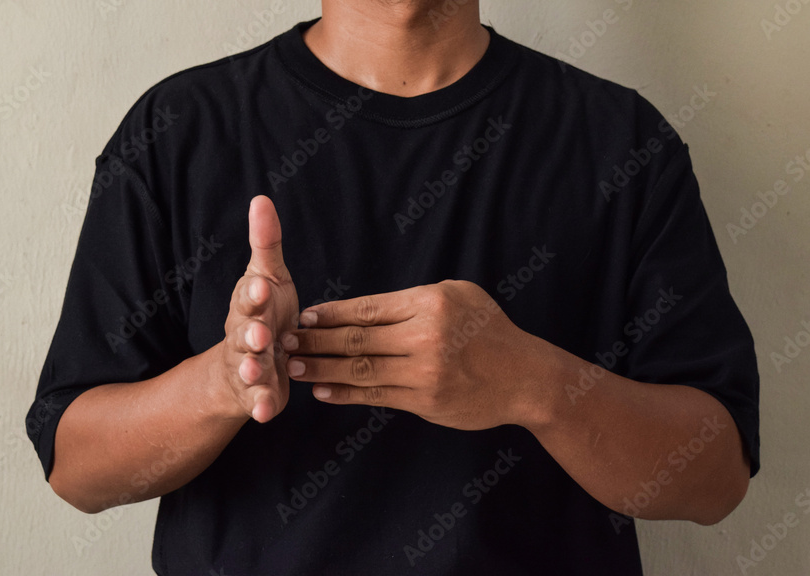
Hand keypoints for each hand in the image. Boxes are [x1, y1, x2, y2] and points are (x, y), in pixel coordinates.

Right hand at [215, 195, 297, 422]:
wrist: (248, 361)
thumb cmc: (264, 313)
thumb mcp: (268, 277)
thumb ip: (266, 244)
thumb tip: (261, 199)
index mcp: (249, 306)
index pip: (248, 298)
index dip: (254, 294)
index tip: (262, 286)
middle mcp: (243, 336)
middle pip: (243, 334)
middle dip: (250, 332)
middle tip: (259, 333)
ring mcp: (248, 366)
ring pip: (246, 367)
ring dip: (250, 368)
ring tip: (255, 370)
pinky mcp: (258, 393)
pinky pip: (257, 400)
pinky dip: (259, 405)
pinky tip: (265, 412)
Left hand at [280, 280, 539, 429]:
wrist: (526, 378)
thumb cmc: (490, 330)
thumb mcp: (460, 295)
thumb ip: (415, 299)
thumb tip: (365, 308)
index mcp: (430, 303)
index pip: (367, 308)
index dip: (330, 313)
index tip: (303, 314)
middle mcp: (425, 336)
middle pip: (356, 338)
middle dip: (315, 340)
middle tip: (283, 340)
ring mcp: (424, 372)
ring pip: (360, 368)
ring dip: (321, 368)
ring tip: (293, 365)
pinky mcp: (424, 400)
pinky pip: (375, 396)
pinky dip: (345, 393)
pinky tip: (322, 390)